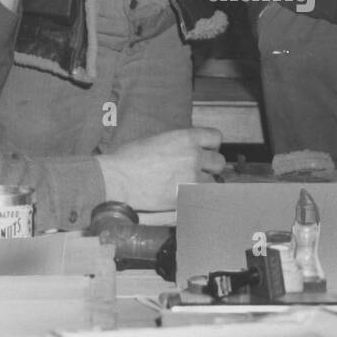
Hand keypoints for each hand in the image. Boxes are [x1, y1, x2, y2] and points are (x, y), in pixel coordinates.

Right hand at [95, 127, 224, 210]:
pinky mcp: (185, 197)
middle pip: (218, 162)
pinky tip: (184, 197)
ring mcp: (191, 177)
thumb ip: (178, 143)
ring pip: (213, 183)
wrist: (117, 179)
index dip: (211, 145)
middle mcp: (193, 156)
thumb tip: (186, 149)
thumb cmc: (129, 158)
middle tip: (198, 171)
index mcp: (186, 137)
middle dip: (210, 167)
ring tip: (188, 186)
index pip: (215, 137)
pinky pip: (201, 198)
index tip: (206, 151)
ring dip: (203, 185)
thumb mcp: (156, 140)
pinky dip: (195, 199)